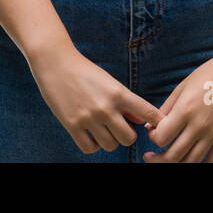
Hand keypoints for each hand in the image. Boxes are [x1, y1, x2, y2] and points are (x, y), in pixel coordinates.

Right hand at [27, 41, 160, 154]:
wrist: (56, 63)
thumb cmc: (86, 72)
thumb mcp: (111, 83)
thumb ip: (127, 103)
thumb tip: (142, 121)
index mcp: (119, 93)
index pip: (148, 113)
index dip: (156, 122)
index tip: (154, 126)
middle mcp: (106, 107)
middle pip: (129, 138)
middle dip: (127, 135)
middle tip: (120, 128)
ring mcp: (88, 118)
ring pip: (111, 145)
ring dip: (110, 140)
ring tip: (104, 130)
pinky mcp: (72, 125)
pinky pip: (90, 148)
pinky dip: (93, 145)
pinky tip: (92, 135)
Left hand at [143, 44, 212, 162]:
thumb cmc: (208, 74)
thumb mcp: (182, 87)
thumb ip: (166, 108)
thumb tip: (151, 128)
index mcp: (186, 109)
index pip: (161, 137)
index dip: (153, 138)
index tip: (154, 132)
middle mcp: (200, 125)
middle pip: (173, 156)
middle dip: (157, 159)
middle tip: (151, 156)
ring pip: (190, 162)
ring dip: (175, 164)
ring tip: (168, 159)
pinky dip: (201, 165)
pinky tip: (191, 160)